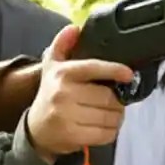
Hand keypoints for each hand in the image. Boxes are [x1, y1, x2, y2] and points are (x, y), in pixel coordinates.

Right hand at [25, 24, 133, 163]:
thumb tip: (74, 28)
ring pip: (108, 117)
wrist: (35, 129)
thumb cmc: (51, 94)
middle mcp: (63, 93)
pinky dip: (111, 132)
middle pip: (107, 97)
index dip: (114, 70)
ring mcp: (66, 116)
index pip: (93, 68)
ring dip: (117, 117)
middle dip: (118, 101)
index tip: (128, 74)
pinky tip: (105, 127)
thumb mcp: (52, 66)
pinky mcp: (72, 136)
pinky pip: (104, 134)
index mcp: (62, 73)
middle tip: (117, 102)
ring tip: (111, 114)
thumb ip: (62, 44)